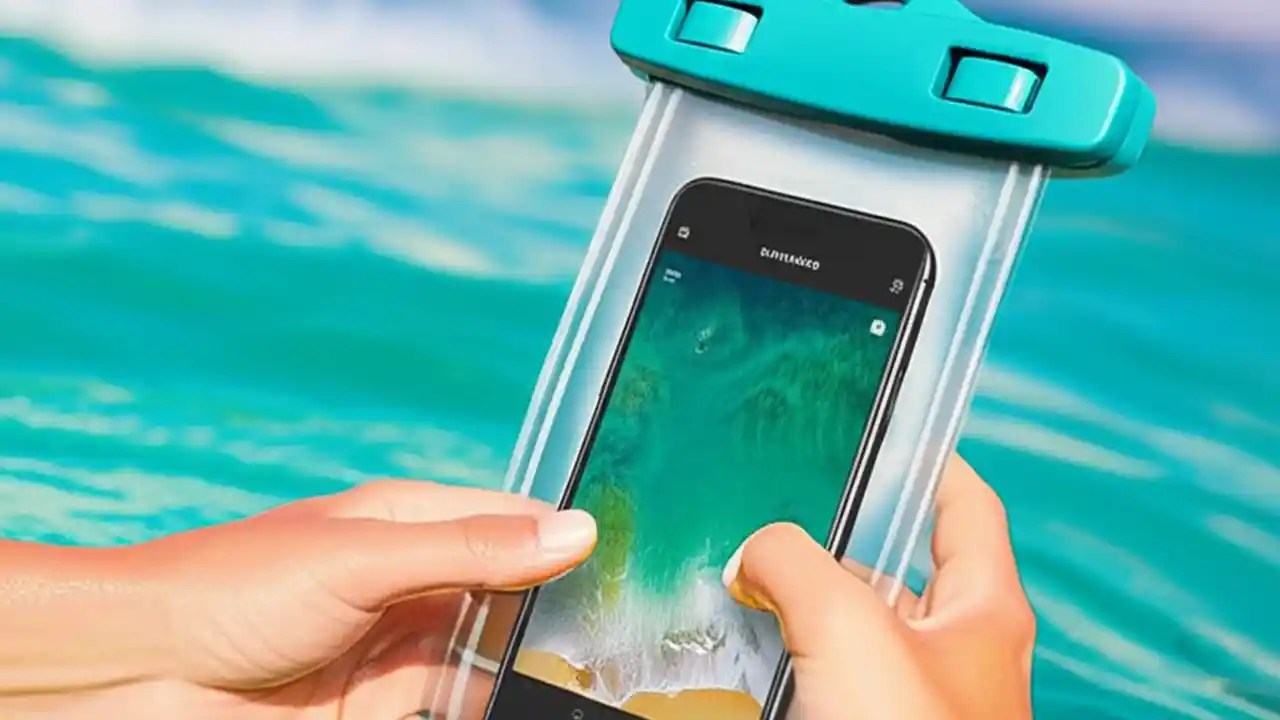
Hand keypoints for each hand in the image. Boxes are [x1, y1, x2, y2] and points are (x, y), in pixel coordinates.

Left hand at [0, 481, 596, 719]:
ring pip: (492, 652)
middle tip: (637, 633)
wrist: (139, 678)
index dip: (570, 536)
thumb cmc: (236, 588)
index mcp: (407, 519)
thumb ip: (471, 551)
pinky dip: (495, 702)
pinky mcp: (382, 705)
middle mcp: (412, 577)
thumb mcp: (364, 558)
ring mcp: (399, 643)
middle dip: (563, 608)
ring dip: (535, 664)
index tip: (639, 559)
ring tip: (605, 677)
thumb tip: (576, 532)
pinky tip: (537, 701)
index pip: (512, 519)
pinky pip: (460, 702)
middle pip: (511, 590)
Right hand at [722, 456, 1034, 719]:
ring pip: (850, 626)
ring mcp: (910, 698)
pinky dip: (787, 657)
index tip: (887, 427)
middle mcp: (954, 653)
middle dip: (836, 536)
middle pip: (894, 565)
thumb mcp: (850, 624)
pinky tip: (745, 649)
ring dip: (802, 603)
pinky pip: (823, 676)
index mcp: (984, 610)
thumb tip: (756, 554)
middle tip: (778, 504)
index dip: (931, 460)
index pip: (966, 506)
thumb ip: (796, 561)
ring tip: (743, 575)